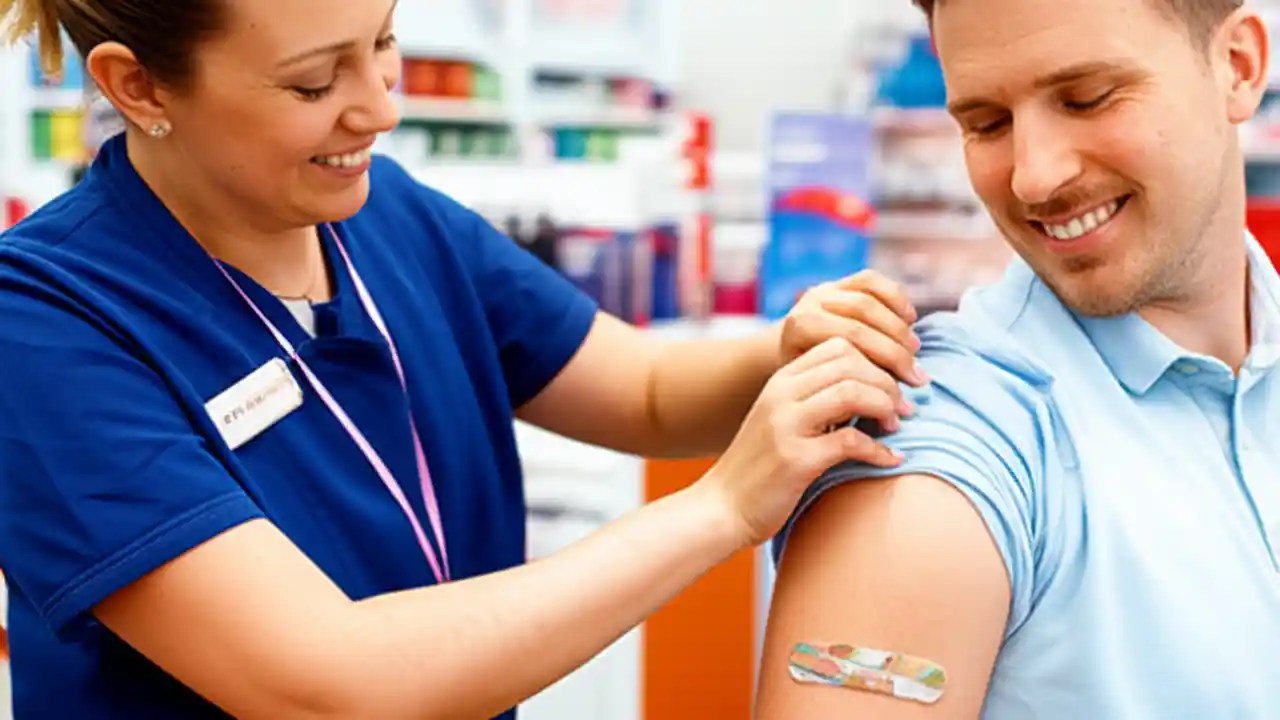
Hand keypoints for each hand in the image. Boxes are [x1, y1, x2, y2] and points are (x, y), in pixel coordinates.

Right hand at [701, 337, 904, 546]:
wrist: (722, 507)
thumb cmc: (759, 467)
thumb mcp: (781, 420)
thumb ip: (813, 400)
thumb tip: (871, 389)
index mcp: (780, 381)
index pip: (838, 344)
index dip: (875, 359)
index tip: (893, 384)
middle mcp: (781, 395)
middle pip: (850, 363)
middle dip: (887, 382)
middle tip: (904, 407)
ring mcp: (786, 425)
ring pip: (852, 392)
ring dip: (885, 407)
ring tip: (896, 425)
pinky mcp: (795, 459)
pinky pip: (851, 441)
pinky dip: (879, 449)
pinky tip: (891, 459)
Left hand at [779, 271, 927, 391]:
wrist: (789, 356)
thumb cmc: (809, 385)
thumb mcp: (819, 392)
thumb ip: (850, 394)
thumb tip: (903, 410)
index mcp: (798, 329)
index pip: (848, 344)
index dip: (879, 368)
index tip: (901, 395)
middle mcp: (809, 303)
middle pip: (861, 320)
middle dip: (895, 352)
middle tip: (917, 377)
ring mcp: (825, 289)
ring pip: (870, 300)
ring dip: (899, 328)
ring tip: (915, 351)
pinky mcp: (841, 281)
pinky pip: (872, 281)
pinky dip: (896, 297)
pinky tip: (911, 319)